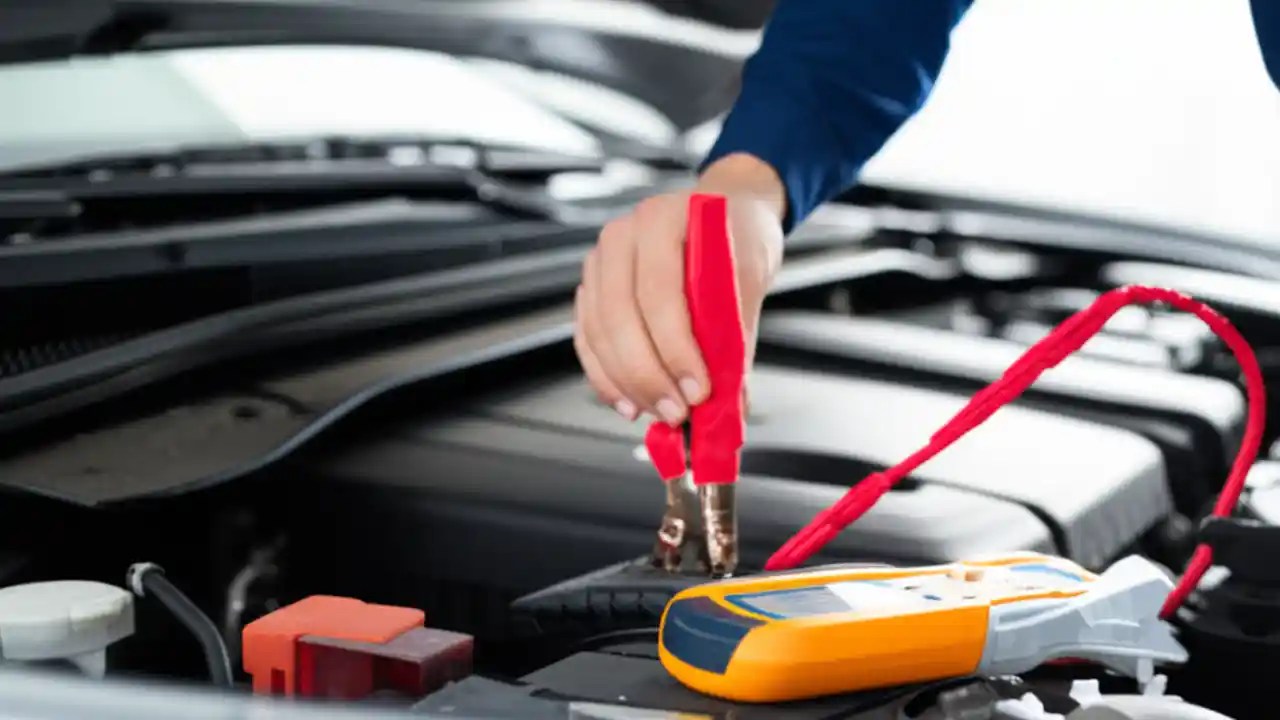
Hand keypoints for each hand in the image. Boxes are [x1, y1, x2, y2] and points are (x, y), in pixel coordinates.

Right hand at [574, 154, 785, 424]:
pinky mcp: (591, 290)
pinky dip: (607, 379)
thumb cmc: (738, 237)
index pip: (659, 291)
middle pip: (619, 316)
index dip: (676, 348)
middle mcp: (620, 236)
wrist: (725, 215)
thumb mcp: (751, 274)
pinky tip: (630, 404)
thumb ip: (737, 334)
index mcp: (660, 219)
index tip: (699, 391)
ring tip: (660, 413)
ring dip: (627, 383)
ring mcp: (599, 262)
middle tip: (677, 412)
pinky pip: (588, 341)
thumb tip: (731, 401)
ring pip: (599, 333)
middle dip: (648, 375)